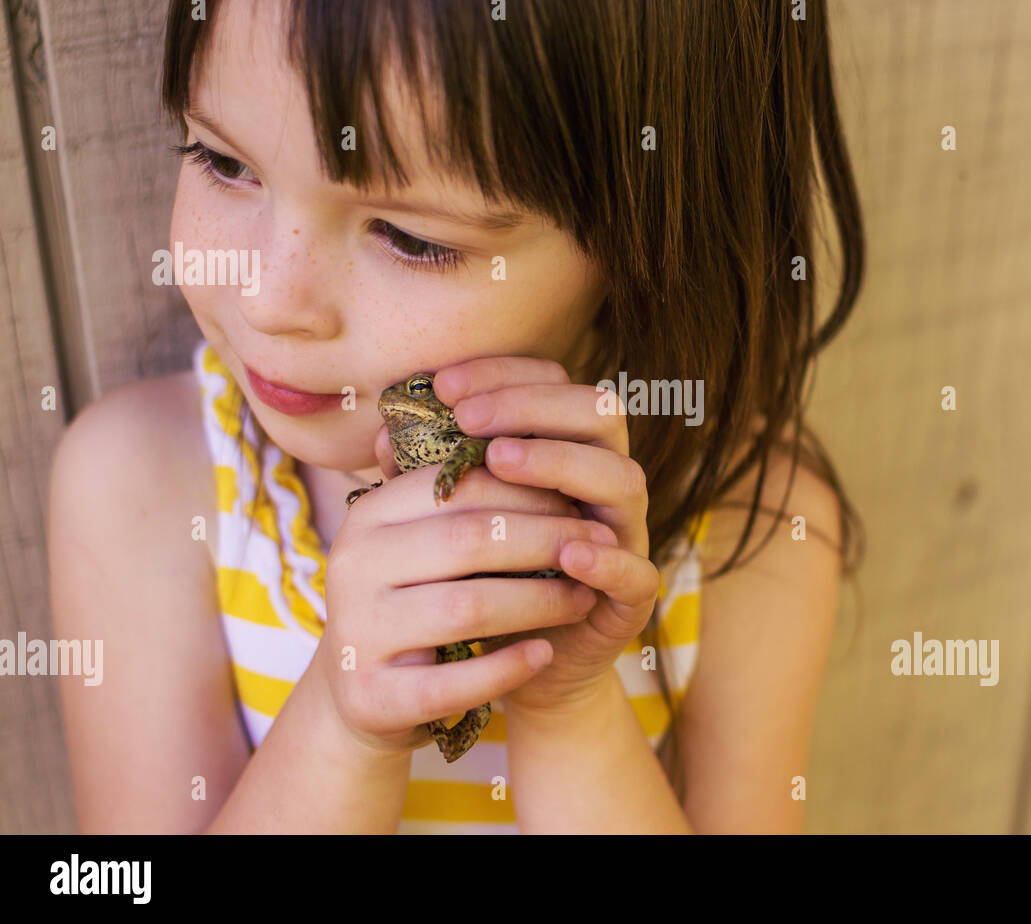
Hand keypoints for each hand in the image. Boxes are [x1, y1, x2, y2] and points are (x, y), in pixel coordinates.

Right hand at [317, 427, 616, 756]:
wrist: (364, 695)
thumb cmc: (416, 600)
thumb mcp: (428, 540)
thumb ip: (466, 491)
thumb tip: (534, 432)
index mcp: (368, 515)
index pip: (460, 485)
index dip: (531, 489)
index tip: (583, 498)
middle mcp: (351, 566)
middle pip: (470, 539)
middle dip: (548, 539)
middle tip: (600, 544)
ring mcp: (357, 633)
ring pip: (467, 607)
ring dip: (540, 601)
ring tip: (583, 598)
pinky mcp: (370, 696)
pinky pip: (451, 682)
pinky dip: (508, 667)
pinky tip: (543, 654)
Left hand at [432, 356, 660, 717]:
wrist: (513, 665)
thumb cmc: (478, 579)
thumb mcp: (448, 522)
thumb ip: (431, 479)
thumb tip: (382, 434)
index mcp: (566, 451)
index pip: (555, 383)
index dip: (504, 375)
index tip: (444, 385)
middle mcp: (603, 484)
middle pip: (600, 414)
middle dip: (531, 405)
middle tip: (469, 418)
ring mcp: (625, 536)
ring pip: (624, 479)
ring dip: (562, 462)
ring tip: (501, 461)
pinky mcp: (633, 597)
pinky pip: (637, 570)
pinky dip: (607, 558)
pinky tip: (567, 551)